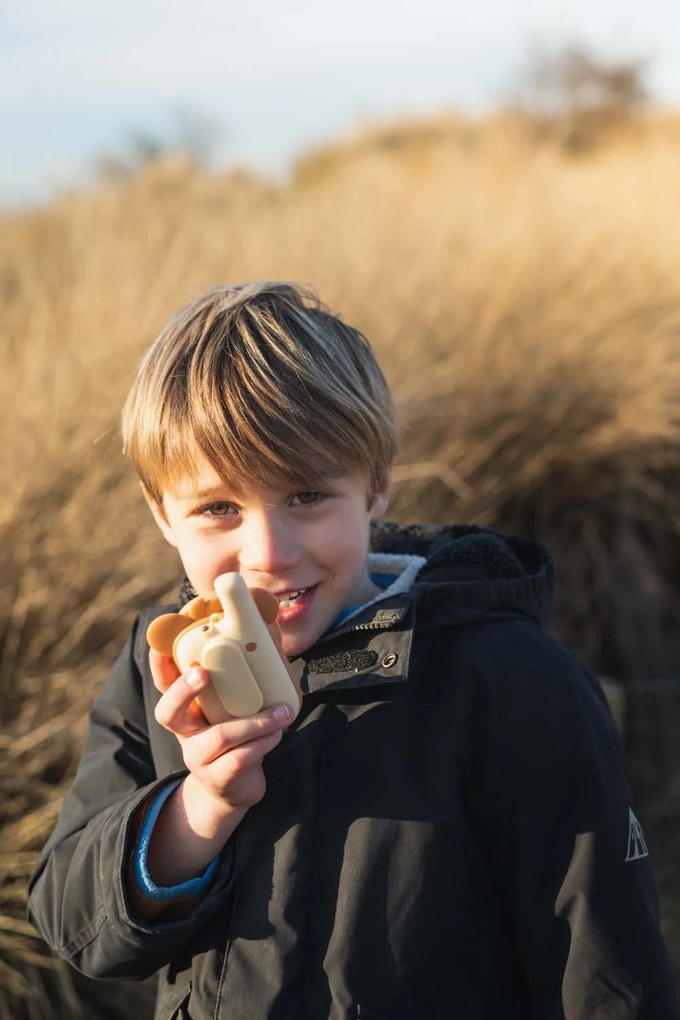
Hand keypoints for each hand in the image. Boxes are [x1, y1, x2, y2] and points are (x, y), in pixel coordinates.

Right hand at [150, 649, 291, 813]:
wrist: (233, 790)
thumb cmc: (236, 737)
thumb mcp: (231, 709)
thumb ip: (240, 680)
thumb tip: (269, 631)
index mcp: (186, 709)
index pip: (163, 684)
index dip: (159, 665)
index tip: (160, 646)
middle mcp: (185, 732)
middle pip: (168, 712)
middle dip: (184, 690)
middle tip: (203, 674)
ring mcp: (198, 757)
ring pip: (220, 736)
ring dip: (256, 722)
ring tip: (282, 712)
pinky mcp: (218, 778)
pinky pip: (240, 758)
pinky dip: (263, 743)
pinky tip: (277, 733)